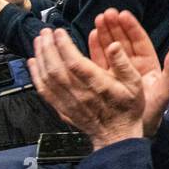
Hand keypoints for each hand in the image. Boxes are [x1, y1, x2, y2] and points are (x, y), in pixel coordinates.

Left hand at [28, 27, 146, 149]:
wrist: (116, 136)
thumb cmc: (127, 108)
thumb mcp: (135, 83)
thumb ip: (123, 63)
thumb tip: (114, 45)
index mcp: (98, 85)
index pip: (74, 63)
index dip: (64, 45)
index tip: (59, 32)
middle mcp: (79, 94)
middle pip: (56, 68)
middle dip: (48, 47)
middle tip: (45, 31)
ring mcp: (68, 102)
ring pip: (47, 78)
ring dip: (41, 58)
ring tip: (39, 41)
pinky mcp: (61, 108)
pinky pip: (44, 91)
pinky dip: (36, 75)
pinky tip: (33, 63)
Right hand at [88, 9, 168, 137]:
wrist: (136, 132)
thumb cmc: (152, 113)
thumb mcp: (164, 91)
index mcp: (147, 65)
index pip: (139, 41)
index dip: (131, 27)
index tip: (123, 14)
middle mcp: (132, 66)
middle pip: (123, 41)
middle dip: (115, 26)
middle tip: (106, 13)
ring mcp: (118, 71)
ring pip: (111, 48)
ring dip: (105, 33)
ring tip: (97, 19)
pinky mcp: (106, 79)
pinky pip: (100, 61)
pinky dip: (96, 49)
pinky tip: (91, 36)